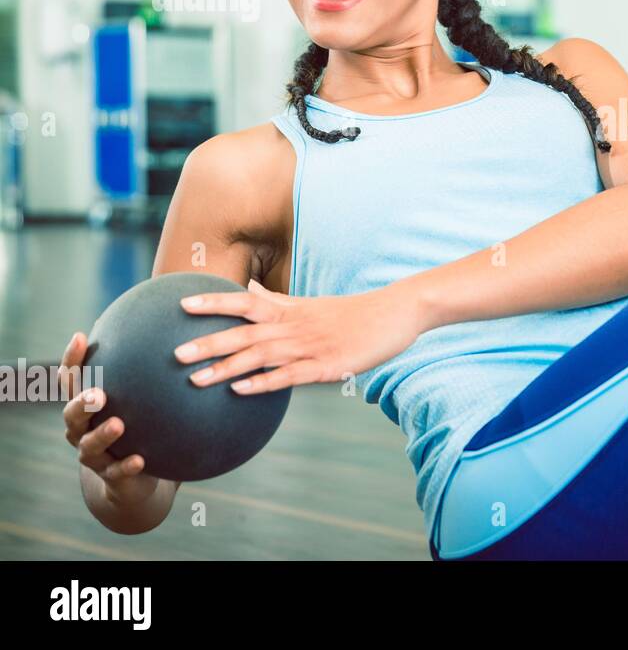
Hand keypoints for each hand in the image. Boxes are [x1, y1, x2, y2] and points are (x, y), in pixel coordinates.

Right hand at [60, 332, 159, 503]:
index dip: (71, 360)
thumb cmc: (134, 428)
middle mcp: (81, 430)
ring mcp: (93, 455)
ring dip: (103, 434)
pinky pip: (116, 472)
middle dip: (82, 403)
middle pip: (72, 415)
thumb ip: (142, 372)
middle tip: (98, 393)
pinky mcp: (110, 476)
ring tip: (118, 424)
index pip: (72, 381)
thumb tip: (166, 329)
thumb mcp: (136, 401)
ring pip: (90, 445)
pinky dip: (126, 465)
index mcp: (84, 407)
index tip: (79, 336)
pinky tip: (139, 459)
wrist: (131, 478)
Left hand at [172, 279, 427, 394]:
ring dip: (227, 367)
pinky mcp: (327, 366)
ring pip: (261, 356)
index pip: (245, 301)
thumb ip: (276, 300)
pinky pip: (289, 376)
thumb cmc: (354, 311)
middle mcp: (295, 325)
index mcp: (291, 309)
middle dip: (208, 342)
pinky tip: (242, 391)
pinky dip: (264, 383)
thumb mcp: (312, 302)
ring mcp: (310, 346)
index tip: (180, 304)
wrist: (397, 312)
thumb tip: (246, 291)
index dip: (213, 302)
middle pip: (244, 331)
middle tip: (174, 353)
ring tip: (196, 380)